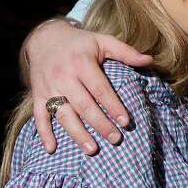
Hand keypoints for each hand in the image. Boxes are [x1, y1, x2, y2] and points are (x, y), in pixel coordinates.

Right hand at [24, 19, 151, 154]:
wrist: (43, 38)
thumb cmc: (80, 43)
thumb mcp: (102, 41)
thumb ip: (125, 52)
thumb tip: (150, 60)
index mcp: (81, 64)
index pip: (100, 89)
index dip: (113, 106)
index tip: (126, 123)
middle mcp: (64, 77)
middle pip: (84, 106)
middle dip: (100, 124)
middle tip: (116, 140)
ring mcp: (49, 88)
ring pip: (63, 115)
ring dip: (77, 134)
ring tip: (92, 150)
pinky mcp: (37, 95)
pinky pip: (39, 116)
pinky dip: (44, 133)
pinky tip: (52, 148)